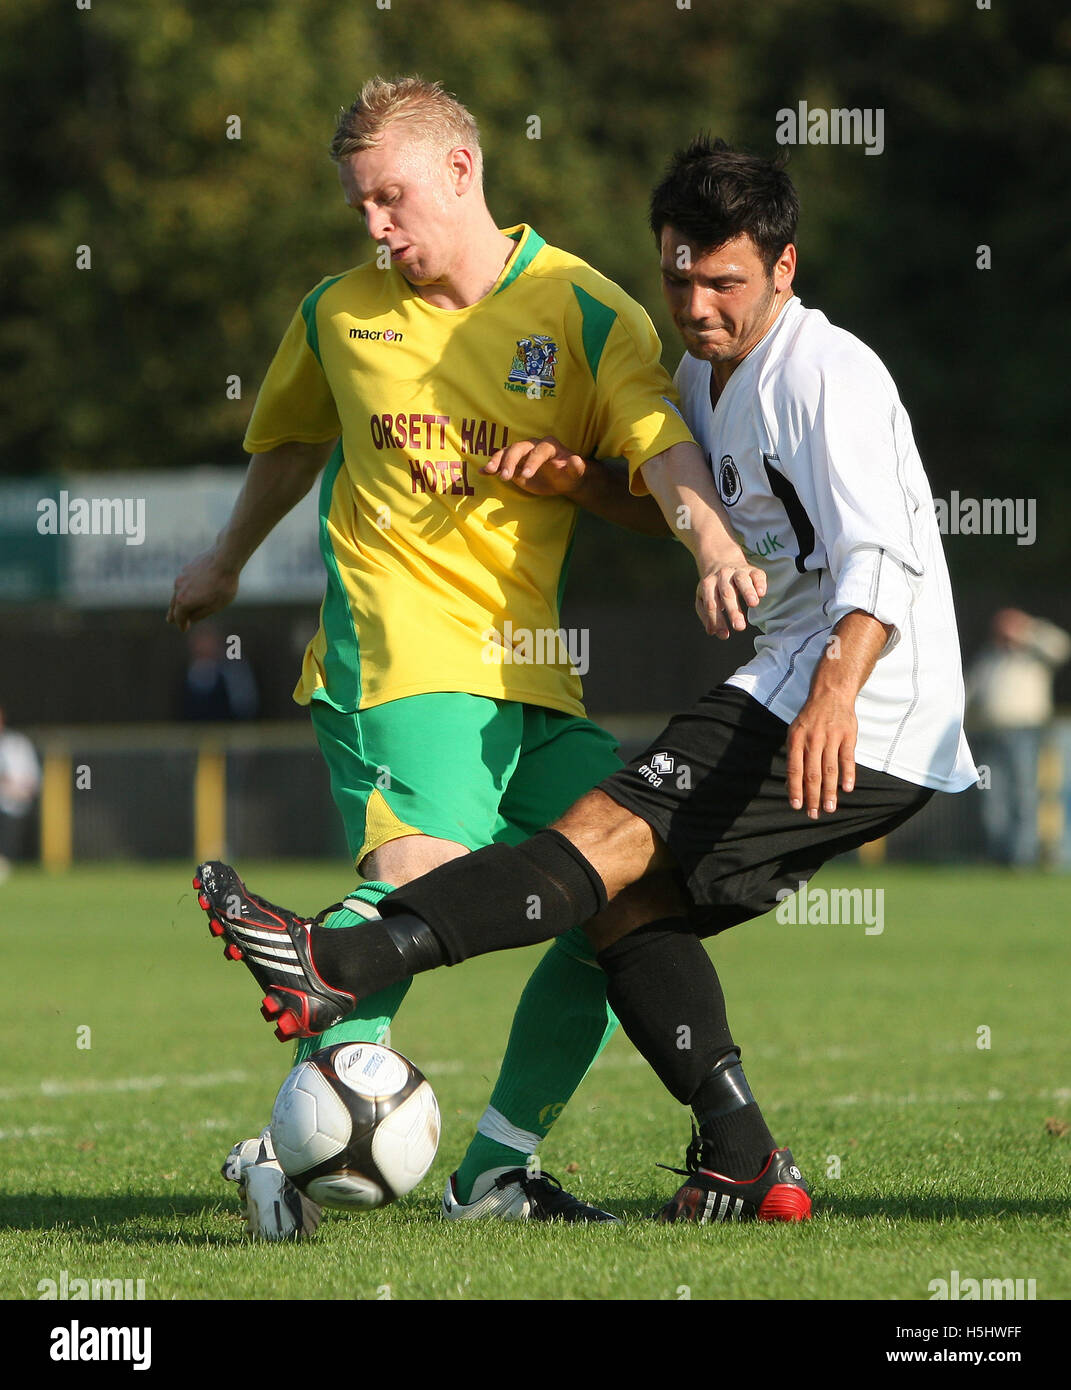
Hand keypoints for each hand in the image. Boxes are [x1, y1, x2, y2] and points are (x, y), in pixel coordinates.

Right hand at [167, 546, 239, 631]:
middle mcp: (178, 589)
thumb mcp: (215, 606)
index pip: (179, 617)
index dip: (181, 624)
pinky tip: (187, 588)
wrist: (225, 558)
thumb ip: (201, 614)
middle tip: (170, 621)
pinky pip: (183, 582)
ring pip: (177, 592)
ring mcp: (181, 577)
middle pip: (174, 605)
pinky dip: (183, 589)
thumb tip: (190, 619)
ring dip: (177, 601)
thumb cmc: (223, 585)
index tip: (183, 629)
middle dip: (173, 614)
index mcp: (184, 601)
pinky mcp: (187, 568)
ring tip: (176, 606)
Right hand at [482, 436, 586, 496]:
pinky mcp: (514, 464)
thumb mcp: (576, 473)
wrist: (563, 479)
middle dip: (511, 461)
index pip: (538, 451)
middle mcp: (533, 446)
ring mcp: (521, 454)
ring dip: (497, 461)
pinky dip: (492, 467)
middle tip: (505, 477)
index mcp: (548, 446)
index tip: (526, 475)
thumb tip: (575, 460)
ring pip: (507, 452)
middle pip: (519, 448)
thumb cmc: (570, 475)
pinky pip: (501, 463)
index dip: (532, 461)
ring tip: (490, 471)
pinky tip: (482, 473)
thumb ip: (576, 467)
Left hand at [695, 561, 765, 638]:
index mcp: (707, 585)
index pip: (711, 604)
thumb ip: (706, 615)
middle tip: (739, 627)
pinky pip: (757, 574)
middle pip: (727, 594)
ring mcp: (737, 571)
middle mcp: (722, 576)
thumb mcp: (703, 598)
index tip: (725, 635)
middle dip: (733, 611)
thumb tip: (713, 632)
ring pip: (742, 580)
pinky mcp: (752, 569)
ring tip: (754, 604)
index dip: (717, 620)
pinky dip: (759, 583)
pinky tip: (762, 593)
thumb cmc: (713, 587)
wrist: (721, 560)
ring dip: (747, 592)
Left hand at [785, 689, 857, 818]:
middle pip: (812, 774)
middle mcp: (813, 739)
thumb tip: (791, 785)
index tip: (797, 806)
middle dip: (812, 796)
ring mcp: (831, 737)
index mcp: (796, 739)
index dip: (795, 789)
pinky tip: (847, 789)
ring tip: (830, 808)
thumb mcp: (795, 732)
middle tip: (814, 814)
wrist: (831, 693)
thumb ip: (794, 757)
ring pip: (830, 770)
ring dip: (830, 791)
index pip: (794, 769)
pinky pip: (847, 758)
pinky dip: (848, 775)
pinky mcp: (848, 735)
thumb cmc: (810, 718)